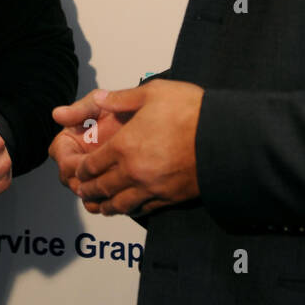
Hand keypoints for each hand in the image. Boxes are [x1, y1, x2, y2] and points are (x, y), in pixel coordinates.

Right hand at [49, 92, 130, 212]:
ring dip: (96, 196)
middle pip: (72, 182)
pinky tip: (123, 194)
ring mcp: (92, 176)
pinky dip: (109, 202)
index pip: (62, 159)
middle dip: (85, 183)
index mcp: (68, 144)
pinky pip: (103, 202)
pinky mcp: (107, 186)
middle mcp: (77, 162)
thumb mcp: (99, 104)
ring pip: (86, 196)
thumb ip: (80, 110)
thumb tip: (57, 114)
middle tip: (104, 179)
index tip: (89, 162)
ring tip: (114, 189)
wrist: (145, 119)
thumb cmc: (117, 109)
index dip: (73, 164)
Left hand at [75, 80, 203, 216]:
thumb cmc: (191, 111)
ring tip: (98, 205)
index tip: (79, 171)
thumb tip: (98, 99)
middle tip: (83, 190)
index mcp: (124, 146)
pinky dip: (130, 211)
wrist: (225, 137)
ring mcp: (151, 188)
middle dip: (88, 190)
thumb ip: (120, 98)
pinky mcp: (169, 198)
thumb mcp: (153, 93)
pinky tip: (128, 208)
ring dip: (105, 205)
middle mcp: (133, 171)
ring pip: (120, 205)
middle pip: (101, 188)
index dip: (81, 170)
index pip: (91, 165)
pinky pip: (142, 210)